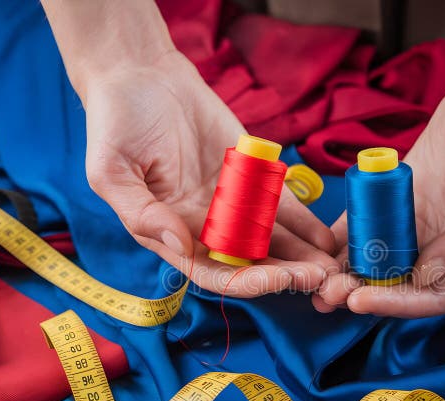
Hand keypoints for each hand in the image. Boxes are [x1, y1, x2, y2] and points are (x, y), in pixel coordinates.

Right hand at [83, 51, 336, 295]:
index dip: (244, 282)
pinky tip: (328, 238)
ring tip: (333, 266)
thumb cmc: (115, 124)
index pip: (212, 272)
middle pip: (250, 263)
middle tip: (317, 277)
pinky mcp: (251, 177)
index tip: (273, 281)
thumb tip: (180, 247)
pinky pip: (282, 206)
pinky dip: (306, 223)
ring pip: (272, 240)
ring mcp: (231, 204)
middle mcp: (204, 227)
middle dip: (284, 273)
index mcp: (170, 235)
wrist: (141, 75)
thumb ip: (142, 213)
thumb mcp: (111, 171)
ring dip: (302, 257)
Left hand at [313, 83, 444, 316]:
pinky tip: (321, 250)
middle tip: (329, 295)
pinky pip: (368, 228)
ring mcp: (419, 229)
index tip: (363, 302)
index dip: (398, 304)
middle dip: (365, 294)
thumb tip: (427, 277)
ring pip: (381, 262)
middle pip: (402, 285)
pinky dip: (345, 242)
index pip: (435, 296)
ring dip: (350, 275)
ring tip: (318, 282)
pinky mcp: (398, 206)